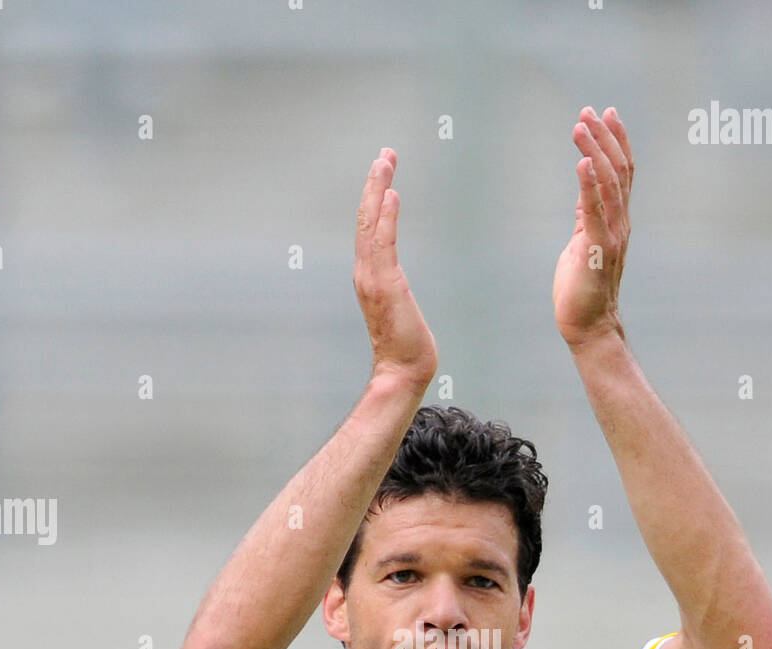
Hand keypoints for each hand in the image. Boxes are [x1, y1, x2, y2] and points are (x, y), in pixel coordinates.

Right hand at [354, 148, 437, 388]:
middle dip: (374, 183)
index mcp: (369, 276)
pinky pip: (383, 242)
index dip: (375, 198)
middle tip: (385, 154)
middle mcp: (365, 272)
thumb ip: (396, 289)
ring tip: (385, 161)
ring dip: (377, 189)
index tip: (384, 173)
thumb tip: (399, 284)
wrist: (402, 371)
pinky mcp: (385, 284)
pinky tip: (392, 194)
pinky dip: (386, 216)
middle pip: (365, 218)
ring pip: (370, 223)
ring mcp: (372, 278)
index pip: (369, 229)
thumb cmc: (406, 346)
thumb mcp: (400, 308)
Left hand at [553, 107, 633, 350]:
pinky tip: (582, 163)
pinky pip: (594, 211)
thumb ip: (586, 215)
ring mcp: (611, 236)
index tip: (604, 112)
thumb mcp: (582, 241)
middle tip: (588, 111)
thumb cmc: (583, 288)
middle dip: (604, 137)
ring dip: (595, 152)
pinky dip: (589, 185)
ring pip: (609, 184)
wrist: (588, 326)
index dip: (615, 140)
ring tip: (581, 127)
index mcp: (616, 220)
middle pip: (618, 170)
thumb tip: (583, 188)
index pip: (621, 172)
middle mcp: (620, 224)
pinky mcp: (596, 250)